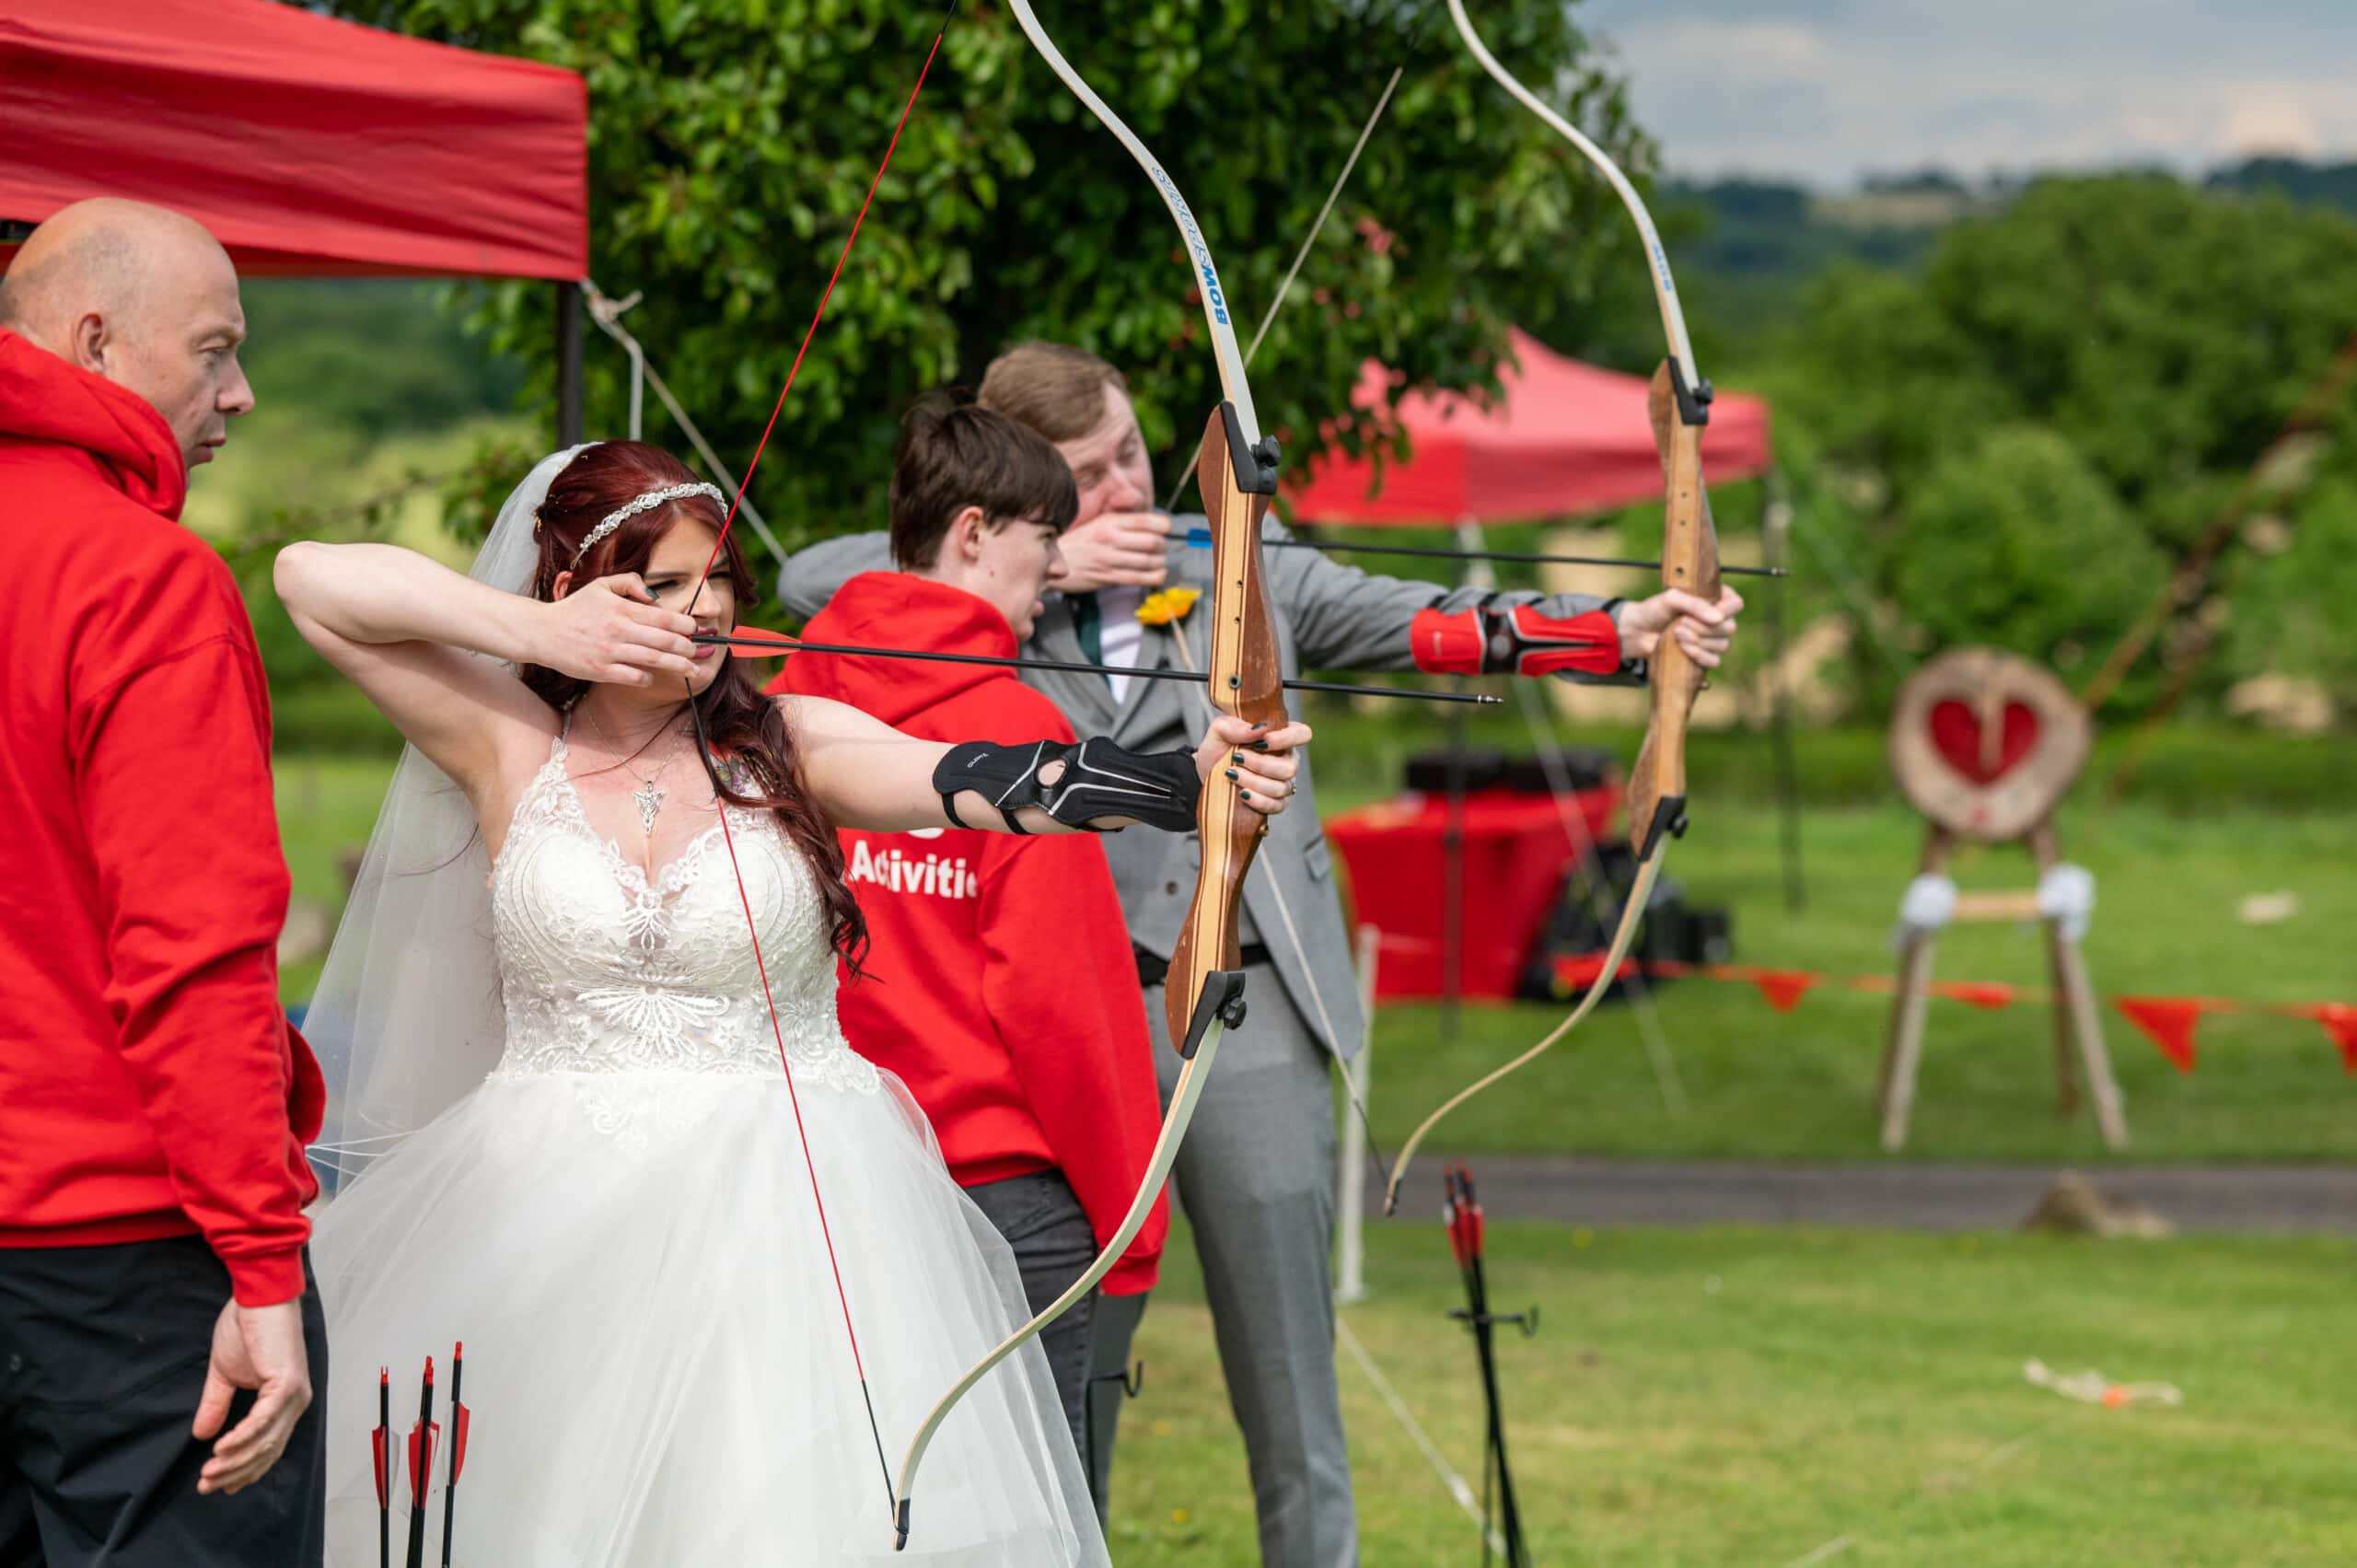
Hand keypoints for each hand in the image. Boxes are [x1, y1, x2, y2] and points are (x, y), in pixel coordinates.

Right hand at [193, 1297, 311, 1495]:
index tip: (218, 1486)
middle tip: (206, 1486)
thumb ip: (217, 1405)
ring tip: (208, 1473)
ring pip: (266, 1441)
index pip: (268, 1447)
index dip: (243, 1470)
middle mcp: (295, 1401)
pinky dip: (242, 1438)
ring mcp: (295, 1393)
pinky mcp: (287, 1383)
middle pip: (267, 1451)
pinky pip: (264, 1421)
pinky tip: (220, 1449)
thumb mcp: (225, 1375)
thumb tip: (202, 1436)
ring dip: (234, 1461)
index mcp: (284, 1401)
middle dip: (235, 1473)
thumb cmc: (246, 1328)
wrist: (257, 1296)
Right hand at [535, 575, 698, 685]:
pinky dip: (647, 678)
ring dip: (677, 665)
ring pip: (653, 660)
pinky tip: (653, 676)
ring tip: (693, 669)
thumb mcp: (601, 585)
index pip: (662, 617)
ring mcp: (609, 652)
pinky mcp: (600, 670)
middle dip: (686, 647)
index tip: (694, 629)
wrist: (542, 632)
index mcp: (620, 609)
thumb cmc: (575, 609)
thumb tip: (656, 596)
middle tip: (697, 651)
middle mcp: (617, 630)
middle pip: (663, 640)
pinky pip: (632, 677)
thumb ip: (630, 582)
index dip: (684, 624)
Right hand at [1054, 510, 1170, 591]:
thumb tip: (1151, 523)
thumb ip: (1122, 521)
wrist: (1051, 563)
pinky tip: (1158, 575)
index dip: (1164, 526)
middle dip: (1164, 546)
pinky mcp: (1108, 578)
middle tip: (1163, 548)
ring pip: (1149, 561)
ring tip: (1160, 562)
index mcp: (1109, 522)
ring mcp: (1109, 559)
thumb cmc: (1078, 543)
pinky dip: (1155, 578)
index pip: (1146, 520)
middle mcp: (1110, 538)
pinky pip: (1140, 578)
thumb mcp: (1097, 524)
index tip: (1167, 529)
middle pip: (1153, 542)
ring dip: (1161, 563)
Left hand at [1193, 714, 1311, 819]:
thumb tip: (1260, 729)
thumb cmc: (1218, 748)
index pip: (1302, 734)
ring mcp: (1284, 783)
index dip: (1286, 738)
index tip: (1260, 743)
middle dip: (1260, 765)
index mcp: (1280, 736)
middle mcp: (1287, 760)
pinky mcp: (1276, 803)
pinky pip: (1276, 805)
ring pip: (1281, 787)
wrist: (1206, 774)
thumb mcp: (1219, 730)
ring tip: (1232, 774)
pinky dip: (1258, 800)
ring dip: (1253, 781)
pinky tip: (1243, 793)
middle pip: (1289, 767)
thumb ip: (1235, 726)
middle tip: (1237, 758)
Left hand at [1616, 585, 1744, 668]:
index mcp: (1715, 599)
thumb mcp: (1672, 599)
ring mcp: (1712, 639)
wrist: (1638, 631)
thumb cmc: (1655, 610)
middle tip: (1681, 623)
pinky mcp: (1703, 656)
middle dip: (1704, 628)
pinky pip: (1713, 661)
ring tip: (1676, 633)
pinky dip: (1698, 656)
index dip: (1726, 610)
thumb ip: (1694, 604)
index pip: (1736, 603)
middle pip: (1729, 627)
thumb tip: (1718, 618)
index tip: (1708, 614)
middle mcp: (1718, 619)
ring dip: (1698, 641)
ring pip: (1722, 645)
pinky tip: (1682, 649)